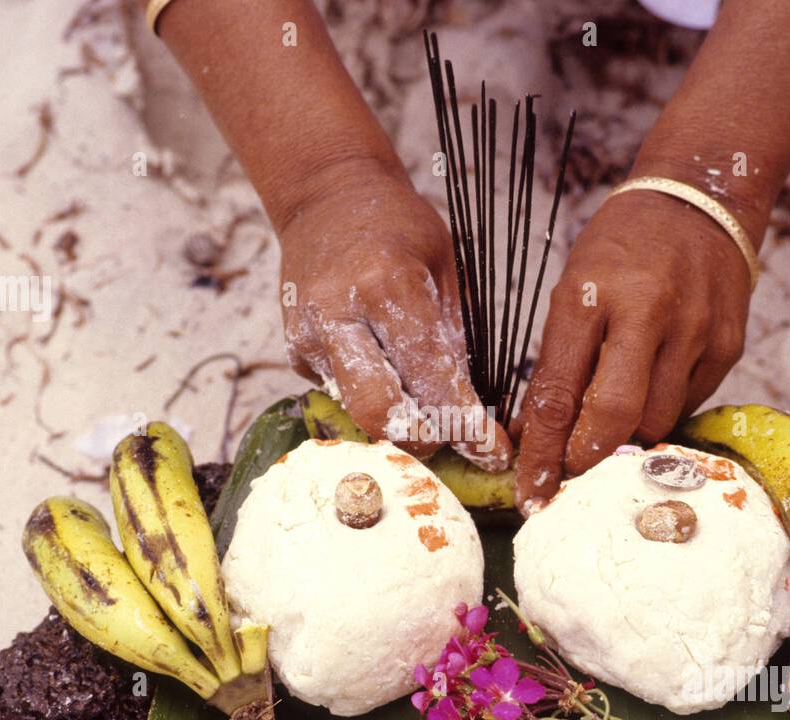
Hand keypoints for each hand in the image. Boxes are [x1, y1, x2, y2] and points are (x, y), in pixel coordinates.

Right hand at [278, 161, 510, 469]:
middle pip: (380, 415)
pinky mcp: (294, 352)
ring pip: (357, 414)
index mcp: (386, 287)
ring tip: (425, 404)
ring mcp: (308, 337)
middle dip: (423, 439)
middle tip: (453, 434)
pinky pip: (342, 395)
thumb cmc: (398, 228)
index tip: (494, 450)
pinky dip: (373, 395)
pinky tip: (385, 367)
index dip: (467, 425)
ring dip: (398, 422)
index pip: (432, 380)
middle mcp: (338, 317)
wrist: (324, 198)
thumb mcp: (445, 268)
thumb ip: (455, 340)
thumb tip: (476, 415)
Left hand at [513, 189, 754, 513]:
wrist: (699, 201)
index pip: (559, 393)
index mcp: (591, 296)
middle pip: (614, 418)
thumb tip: (534, 435)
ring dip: (627, 435)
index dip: (542, 452)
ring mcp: (695, 330)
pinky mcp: (728, 345)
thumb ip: (558, 363)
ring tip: (613, 419)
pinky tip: (652, 387)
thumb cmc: (620, 250)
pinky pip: (688, 404)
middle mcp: (647, 313)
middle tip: (571, 473)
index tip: (531, 491)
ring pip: (656, 422)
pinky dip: (662, 410)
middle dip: (587, 458)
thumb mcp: (572, 289)